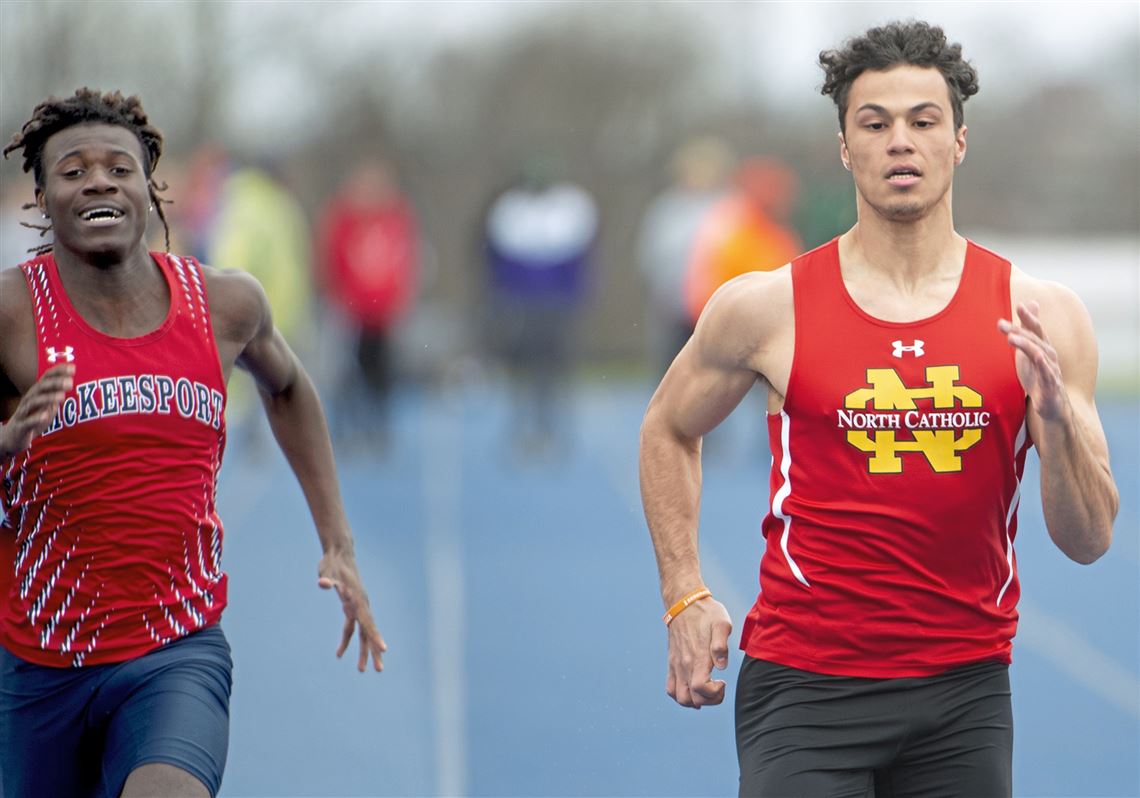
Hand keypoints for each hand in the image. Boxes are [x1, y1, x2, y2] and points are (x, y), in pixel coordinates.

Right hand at [1, 364, 74, 457]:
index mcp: (37, 393)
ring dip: (48, 398)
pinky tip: (46, 416)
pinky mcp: (21, 426)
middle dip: (55, 383)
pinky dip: (36, 418)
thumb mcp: (46, 405)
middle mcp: (29, 399)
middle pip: (40, 388)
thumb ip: (55, 394)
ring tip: (62, 397)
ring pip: (33, 402)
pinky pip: (27, 421)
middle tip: (70, 382)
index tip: (73, 367)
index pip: (46, 378)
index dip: (58, 372)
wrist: (13, 437)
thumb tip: (69, 381)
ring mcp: (23, 412)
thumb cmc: (33, 418)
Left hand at [318, 548, 386, 671]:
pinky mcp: (349, 607)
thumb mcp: (328, 572)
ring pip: (362, 633)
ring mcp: (356, 607)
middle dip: (374, 651)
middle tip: (379, 670)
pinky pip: (350, 628)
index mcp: (358, 601)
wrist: (338, 554)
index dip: (375, 637)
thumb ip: (328, 580)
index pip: (369, 623)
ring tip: (361, 670)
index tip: (383, 650)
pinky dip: (346, 641)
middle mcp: (361, 606)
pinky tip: (339, 653)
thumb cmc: (333, 563)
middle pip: (369, 632)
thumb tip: (323, 583)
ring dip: (362, 651)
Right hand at [665, 597, 732, 708]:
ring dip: (694, 700)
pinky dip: (681, 695)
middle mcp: (684, 664)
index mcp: (697, 657)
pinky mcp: (672, 663)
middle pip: (691, 699)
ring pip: (680, 698)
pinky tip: (693, 687)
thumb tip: (721, 666)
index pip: (701, 689)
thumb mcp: (721, 623)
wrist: (684, 602)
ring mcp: (676, 665)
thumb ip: (721, 645)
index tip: (723, 681)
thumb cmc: (706, 613)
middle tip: (718, 686)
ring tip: (706, 689)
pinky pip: (671, 688)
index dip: (715, 693)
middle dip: (708, 700)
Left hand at [998, 301, 1068, 421]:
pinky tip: (1038, 357)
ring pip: (1039, 354)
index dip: (1028, 318)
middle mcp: (1048, 355)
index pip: (1035, 330)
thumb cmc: (1038, 375)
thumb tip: (1029, 303)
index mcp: (1042, 347)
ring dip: (1026, 344)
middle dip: (1018, 330)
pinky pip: (1047, 374)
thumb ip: (1028, 329)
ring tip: (1011, 338)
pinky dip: (1043, 365)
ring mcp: (1050, 369)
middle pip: (1034, 340)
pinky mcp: (1050, 385)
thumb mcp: (1029, 350)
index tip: (1019, 305)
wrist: (1052, 404)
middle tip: (1001, 323)